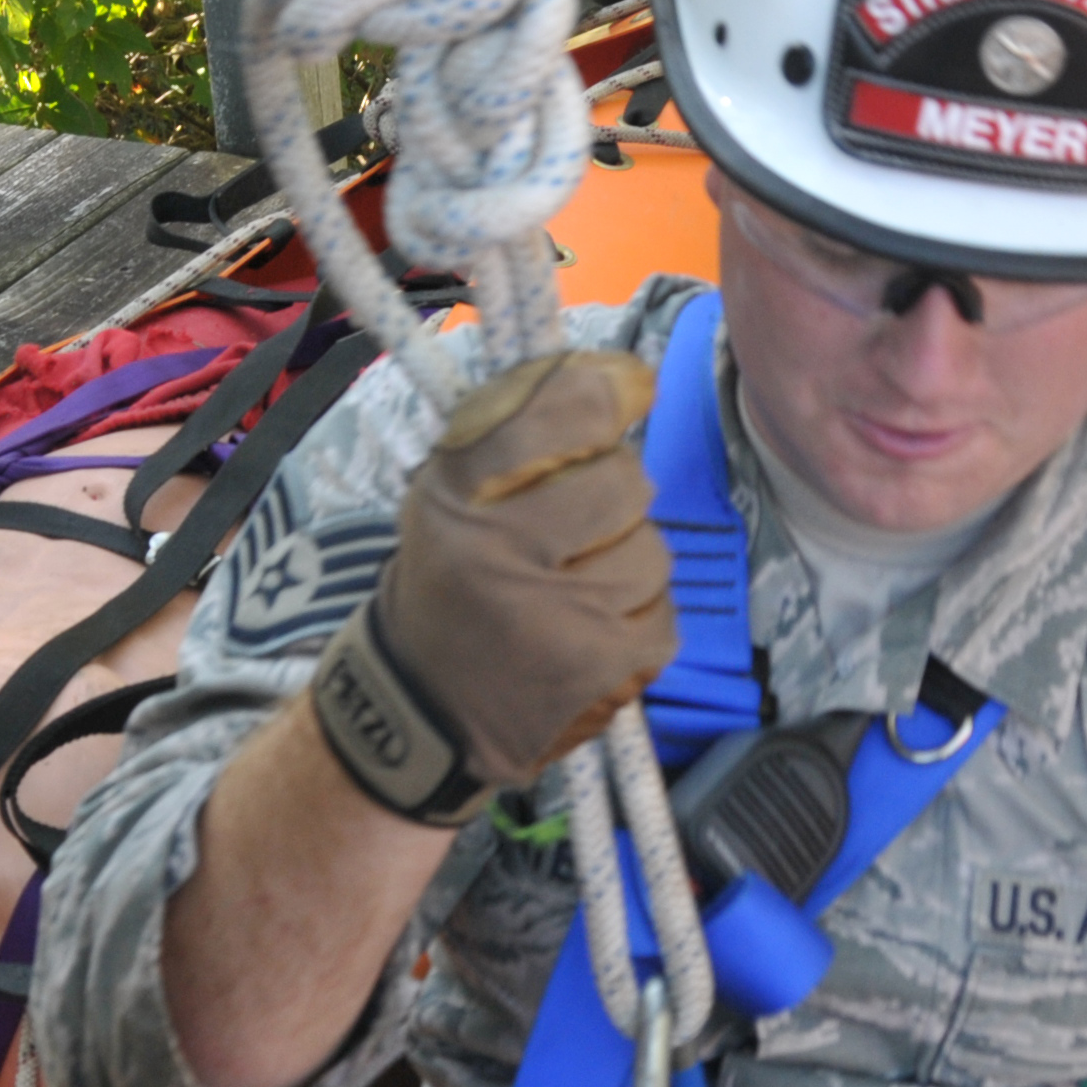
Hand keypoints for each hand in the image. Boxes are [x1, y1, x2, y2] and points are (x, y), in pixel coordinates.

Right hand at [307, 350, 673, 820]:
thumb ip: (524, 424)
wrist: (423, 708)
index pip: (565, 407)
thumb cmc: (450, 582)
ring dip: (625, 566)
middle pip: (626, 480)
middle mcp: (503, 550)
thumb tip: (630, 378)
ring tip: (575, 591)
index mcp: (460, 494)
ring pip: (652, 552)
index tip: (618, 394)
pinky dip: (637, 621)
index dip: (605, 393)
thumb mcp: (451, 491)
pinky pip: (663, 615)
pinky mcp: (604, 670)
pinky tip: (591, 633)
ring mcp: (560, 616)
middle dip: (613, 498)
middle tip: (572, 528)